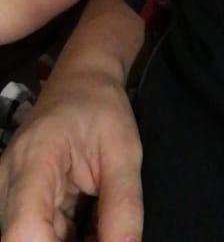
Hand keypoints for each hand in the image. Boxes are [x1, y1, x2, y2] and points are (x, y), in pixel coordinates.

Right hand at [0, 69, 141, 240]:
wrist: (81, 85)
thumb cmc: (103, 111)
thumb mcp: (124, 154)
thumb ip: (123, 206)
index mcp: (34, 162)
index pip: (24, 231)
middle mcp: (9, 183)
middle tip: (108, 234)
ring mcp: (8, 195)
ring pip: (30, 241)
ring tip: (102, 225)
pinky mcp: (16, 204)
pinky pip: (36, 235)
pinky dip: (67, 240)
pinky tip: (92, 229)